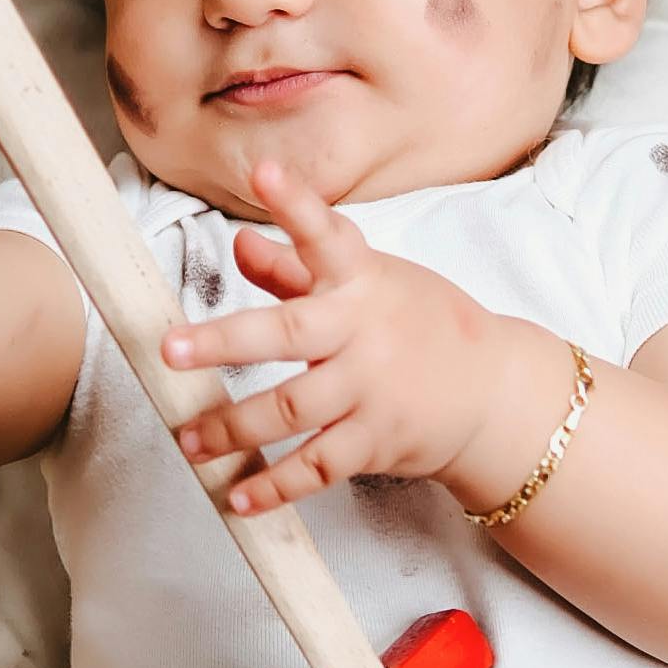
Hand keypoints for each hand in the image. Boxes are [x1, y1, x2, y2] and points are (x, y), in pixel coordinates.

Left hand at [163, 155, 552, 512]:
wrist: (495, 394)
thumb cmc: (423, 326)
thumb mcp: (372, 283)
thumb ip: (299, 267)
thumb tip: (242, 244)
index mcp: (362, 280)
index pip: (327, 234)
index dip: (296, 205)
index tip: (263, 172)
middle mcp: (365, 331)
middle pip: (287, 333)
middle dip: (225, 341)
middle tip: (171, 348)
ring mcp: (372, 388)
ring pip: (290, 409)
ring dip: (232, 429)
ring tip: (188, 440)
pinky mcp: (377, 440)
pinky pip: (318, 467)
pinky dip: (276, 486)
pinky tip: (239, 496)